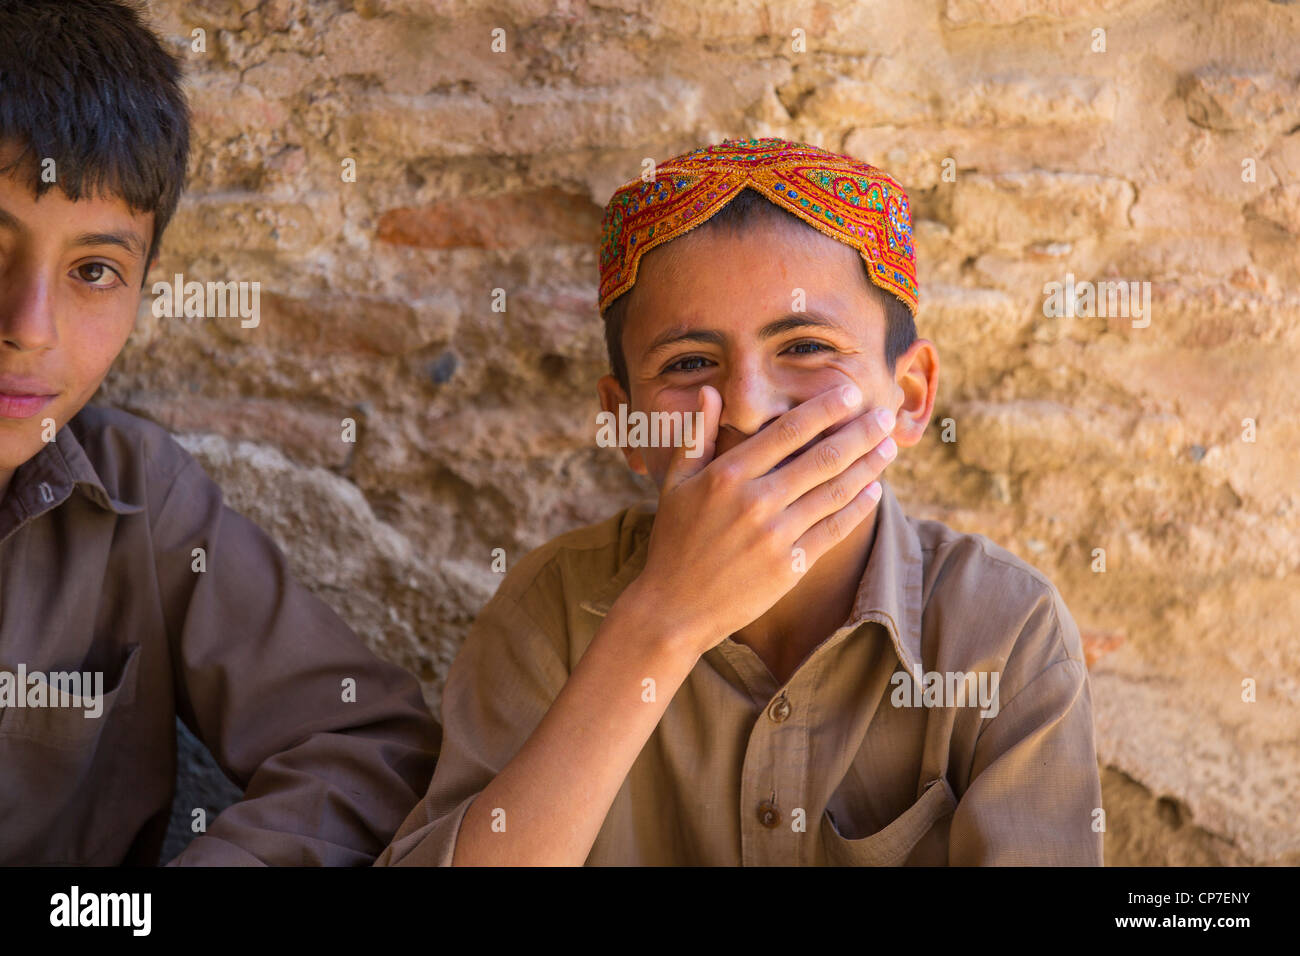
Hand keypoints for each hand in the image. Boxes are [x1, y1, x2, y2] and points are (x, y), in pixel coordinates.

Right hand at [622, 383, 897, 659]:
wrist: (673, 608)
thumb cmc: (673, 541)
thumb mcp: (675, 483)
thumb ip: (696, 435)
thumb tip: (710, 391)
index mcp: (727, 475)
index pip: (788, 431)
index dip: (824, 409)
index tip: (850, 393)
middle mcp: (755, 501)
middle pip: (821, 458)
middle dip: (859, 433)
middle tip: (885, 416)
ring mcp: (775, 536)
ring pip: (834, 492)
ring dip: (867, 467)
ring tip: (889, 447)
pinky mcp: (789, 566)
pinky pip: (833, 530)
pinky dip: (857, 508)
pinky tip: (874, 490)